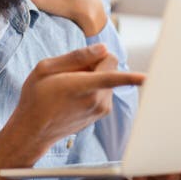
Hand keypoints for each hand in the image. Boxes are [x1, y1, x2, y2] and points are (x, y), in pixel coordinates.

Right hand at [8, 44, 144, 152]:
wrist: (32, 131)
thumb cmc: (35, 97)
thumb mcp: (45, 68)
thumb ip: (76, 56)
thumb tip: (103, 48)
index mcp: (82, 87)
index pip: (113, 77)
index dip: (131, 76)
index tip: (148, 78)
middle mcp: (97, 100)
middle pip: (111, 66)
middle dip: (96, 63)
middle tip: (71, 72)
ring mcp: (101, 108)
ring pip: (109, 77)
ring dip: (95, 75)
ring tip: (70, 86)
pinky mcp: (102, 113)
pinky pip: (105, 89)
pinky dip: (94, 86)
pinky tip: (75, 95)